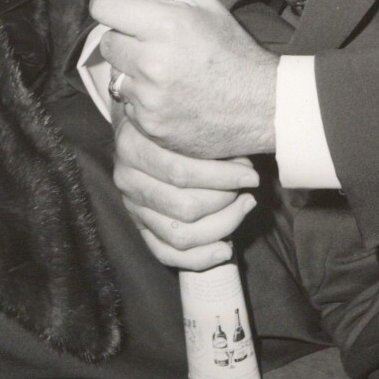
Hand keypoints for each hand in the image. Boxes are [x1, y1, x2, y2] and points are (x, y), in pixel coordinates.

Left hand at [92, 0, 277, 159]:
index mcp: (165, 24)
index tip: (119, 13)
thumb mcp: (206, 5)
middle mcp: (151, 61)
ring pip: (114, 76)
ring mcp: (148, 97)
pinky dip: (142, 101)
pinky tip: (170, 98)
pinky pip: (127, 106)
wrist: (262, 105)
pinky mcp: (149, 126)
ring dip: (132, 74)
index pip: (104, 6)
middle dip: (124, 40)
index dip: (110, 7)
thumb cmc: (232, 50)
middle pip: (106, 43)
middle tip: (149, 46)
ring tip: (163, 75)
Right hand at [111, 111, 259, 269]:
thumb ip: (206, 136)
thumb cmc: (172, 123)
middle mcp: (127, 179)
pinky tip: (226, 249)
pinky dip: (200, 258)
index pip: (181, 172)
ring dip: (221, 226)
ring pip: (180, 235)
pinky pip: (167, 254)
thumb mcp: (182, 120)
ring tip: (244, 207)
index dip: (222, 177)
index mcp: (132, 146)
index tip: (251, 174)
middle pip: (184, 207)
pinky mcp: (139, 226)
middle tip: (247, 189)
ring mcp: (132, 206)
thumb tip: (245, 162)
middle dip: (225, 201)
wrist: (142, 128)